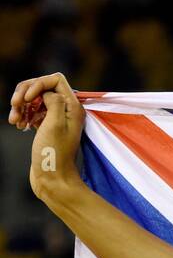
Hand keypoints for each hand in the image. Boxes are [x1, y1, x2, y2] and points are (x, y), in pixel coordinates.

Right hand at [8, 72, 85, 201]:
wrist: (52, 178)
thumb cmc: (54, 153)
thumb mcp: (55, 123)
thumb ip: (54, 101)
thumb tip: (47, 91)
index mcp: (73, 107)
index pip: (55, 80)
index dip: (38, 84)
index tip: (28, 100)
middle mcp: (67, 111)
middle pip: (42, 86)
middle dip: (25, 93)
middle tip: (15, 106)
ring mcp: (56, 119)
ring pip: (34, 99)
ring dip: (20, 105)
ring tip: (14, 120)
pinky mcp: (46, 126)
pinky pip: (32, 111)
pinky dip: (22, 114)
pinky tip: (18, 125)